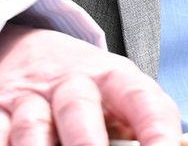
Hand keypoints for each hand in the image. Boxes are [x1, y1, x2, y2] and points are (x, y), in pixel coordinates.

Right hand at [0, 24, 179, 145]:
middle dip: (88, 142)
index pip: (141, 99)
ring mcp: (31, 97)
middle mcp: (71, 83)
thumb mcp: (120, 93)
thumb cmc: (89, 86)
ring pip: (33, 126)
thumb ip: (140, 122)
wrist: (31, 51)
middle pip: (79, 108)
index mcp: (114, 76)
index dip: (155, 128)